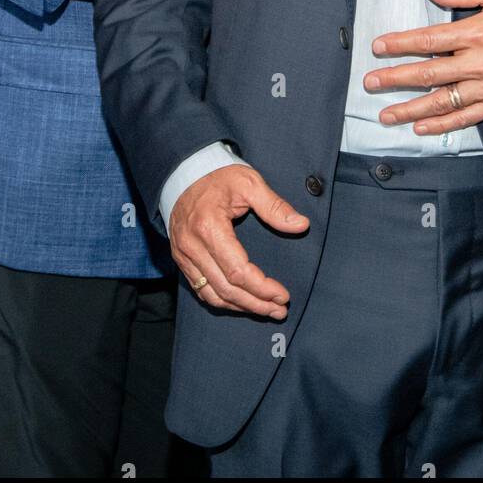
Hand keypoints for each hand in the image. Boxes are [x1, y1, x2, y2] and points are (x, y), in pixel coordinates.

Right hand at [169, 165, 309, 318]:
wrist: (184, 172)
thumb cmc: (218, 176)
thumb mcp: (249, 183)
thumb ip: (275, 206)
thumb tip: (301, 225)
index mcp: (209, 227)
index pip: (238, 271)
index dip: (263, 288)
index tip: (283, 295)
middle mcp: (192, 246)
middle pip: (226, 289)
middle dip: (256, 303)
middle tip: (280, 310)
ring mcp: (183, 255)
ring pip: (212, 294)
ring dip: (241, 307)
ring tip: (266, 311)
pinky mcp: (181, 259)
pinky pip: (201, 289)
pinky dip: (222, 301)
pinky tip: (241, 303)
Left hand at [363, 0, 482, 133]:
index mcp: (478, 32)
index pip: (429, 39)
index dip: (400, 43)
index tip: (378, 47)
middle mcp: (481, 63)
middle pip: (429, 73)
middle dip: (395, 78)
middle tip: (370, 82)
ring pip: (443, 101)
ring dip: (411, 109)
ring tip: (386, 115)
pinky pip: (465, 118)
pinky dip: (441, 125)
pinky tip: (420, 127)